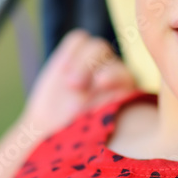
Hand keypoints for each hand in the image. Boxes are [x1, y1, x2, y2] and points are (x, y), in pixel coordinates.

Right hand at [20, 29, 136, 138]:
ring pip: (96, 47)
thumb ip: (99, 118)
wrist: (51, 129)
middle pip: (111, 60)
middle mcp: (114, 74)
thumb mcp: (89, 132)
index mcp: (125, 94)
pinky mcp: (75, 54)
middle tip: (75, 86)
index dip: (113, 76)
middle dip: (92, 71)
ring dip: (82, 63)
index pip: (125, 75)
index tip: (99, 84)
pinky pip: (78, 40)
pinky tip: (62, 70)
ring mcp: (96, 63)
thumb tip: (104, 119)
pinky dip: (72, 52)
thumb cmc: (75, 136)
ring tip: (69, 83)